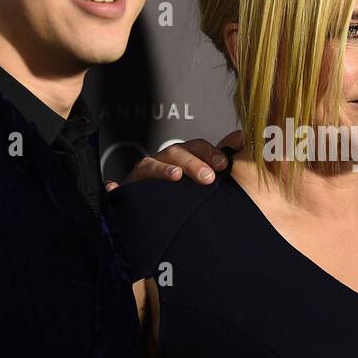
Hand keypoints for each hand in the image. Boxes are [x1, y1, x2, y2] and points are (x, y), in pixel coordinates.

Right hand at [104, 130, 243, 190]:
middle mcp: (162, 163)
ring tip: (176, 177)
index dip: (210, 152)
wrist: (162, 219)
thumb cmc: (188, 193)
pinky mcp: (125, 193)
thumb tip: (241, 137)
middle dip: (192, 162)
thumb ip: (222, 158)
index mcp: (183, 158)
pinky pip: (117, 190)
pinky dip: (115, 189)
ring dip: (162, 170)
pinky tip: (115, 189)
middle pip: (174, 153)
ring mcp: (142, 177)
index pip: (196, 147)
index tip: (224, 165)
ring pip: (149, 166)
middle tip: (208, 178)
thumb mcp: (208, 175)